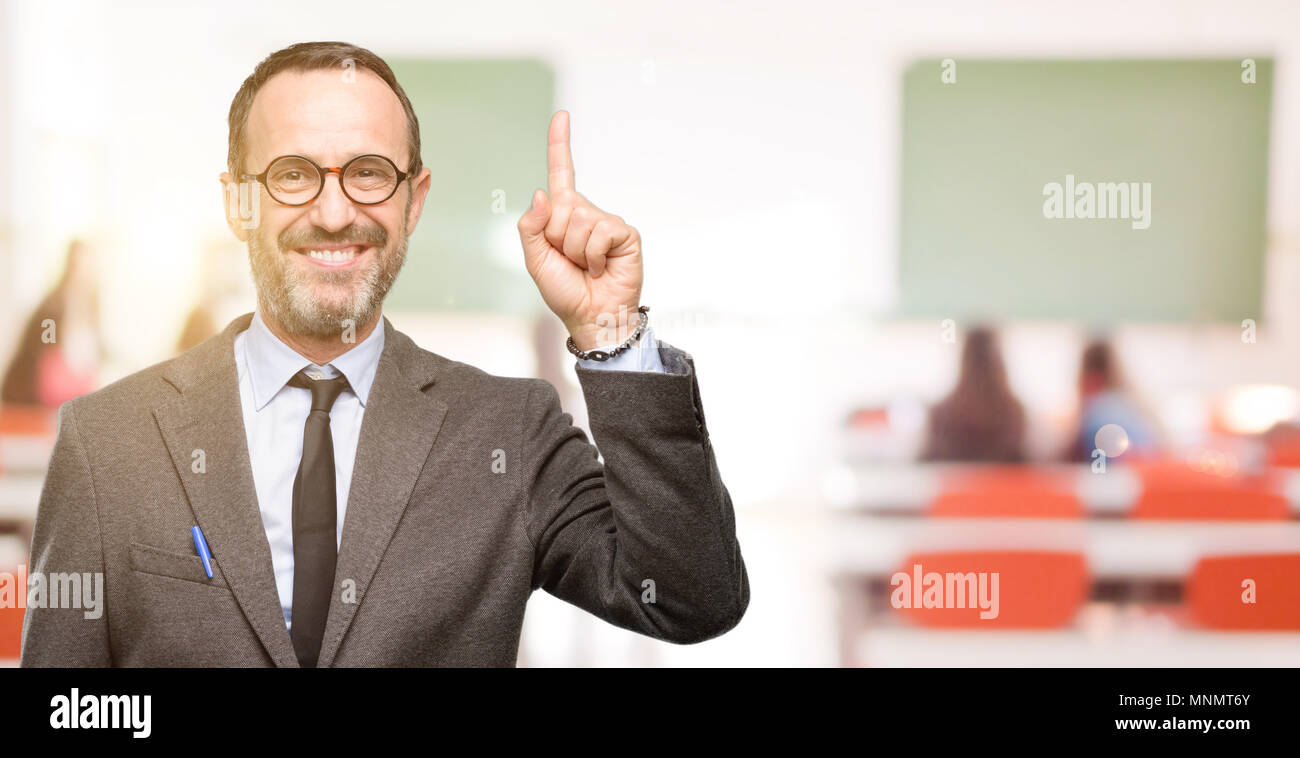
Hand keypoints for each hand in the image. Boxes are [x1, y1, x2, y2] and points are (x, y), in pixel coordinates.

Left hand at [517, 111, 642, 350]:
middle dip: (557, 238)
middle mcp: (585, 213)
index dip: (560, 144)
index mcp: (562, 215)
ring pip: (578, 220)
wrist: (591, 317)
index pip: (560, 173)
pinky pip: (599, 232)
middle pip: (561, 206)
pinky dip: (593, 255)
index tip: (561, 116)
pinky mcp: (625, 233)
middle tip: (569, 261)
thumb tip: (542, 193)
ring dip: (575, 251)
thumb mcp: (535, 260)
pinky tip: (601, 268)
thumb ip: (531, 227)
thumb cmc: (565, 291)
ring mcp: (607, 222)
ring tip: (586, 267)